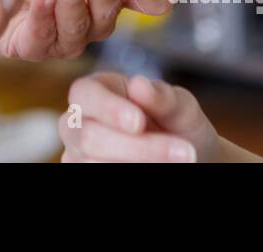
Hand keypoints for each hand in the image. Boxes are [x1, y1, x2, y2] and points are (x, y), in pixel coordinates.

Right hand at [59, 71, 220, 161]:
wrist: (182, 156)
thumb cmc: (175, 124)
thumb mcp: (180, 106)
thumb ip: (161, 97)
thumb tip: (138, 85)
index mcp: (94, 91)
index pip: (84, 93)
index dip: (108, 108)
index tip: (139, 122)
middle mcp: (77, 123)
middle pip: (88, 136)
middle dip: (138, 147)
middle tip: (185, 152)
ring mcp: (77, 154)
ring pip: (93, 163)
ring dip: (141, 163)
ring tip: (179, 160)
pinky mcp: (83, 173)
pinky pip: (98, 178)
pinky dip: (135, 171)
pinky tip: (158, 167)